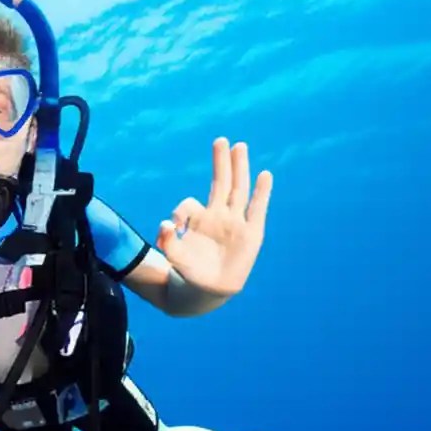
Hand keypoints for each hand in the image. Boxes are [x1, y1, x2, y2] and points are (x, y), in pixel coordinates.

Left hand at [156, 138, 272, 296]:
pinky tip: (265, 175)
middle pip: (220, 183)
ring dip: (239, 169)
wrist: (210, 290)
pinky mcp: (252, 233)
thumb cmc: (191, 270)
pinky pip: (258, 209)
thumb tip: (165, 224)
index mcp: (198, 220)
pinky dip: (262, 193)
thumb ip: (167, 241)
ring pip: (239, 190)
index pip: (189, 204)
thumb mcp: (174, 256)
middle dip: (220, 163)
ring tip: (240, 147)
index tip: (173, 225)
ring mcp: (236, 222)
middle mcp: (218, 216)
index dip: (181, 210)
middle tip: (220, 140)